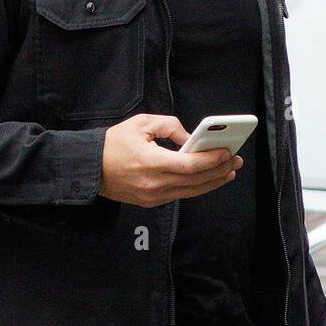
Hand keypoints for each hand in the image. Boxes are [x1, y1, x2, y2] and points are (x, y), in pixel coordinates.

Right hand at [98, 113, 240, 206]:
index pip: (189, 165)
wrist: (89, 168)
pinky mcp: (150, 202)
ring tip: (229, 171)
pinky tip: (208, 179)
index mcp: (150, 162)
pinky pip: (180, 195)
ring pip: (190, 191)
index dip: (211, 160)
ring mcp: (152, 196)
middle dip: (219, 170)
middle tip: (236, 160)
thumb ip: (170, 127)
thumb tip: (191, 138)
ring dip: (212, 182)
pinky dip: (196, 187)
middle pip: (195, 181)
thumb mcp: (142, 123)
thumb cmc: (113, 143)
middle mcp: (153, 183)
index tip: (227, 152)